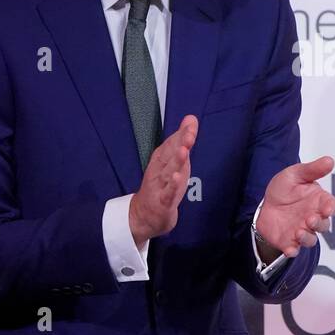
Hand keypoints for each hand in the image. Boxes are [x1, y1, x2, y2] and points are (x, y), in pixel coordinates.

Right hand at [128, 116, 197, 247]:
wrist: (143, 216)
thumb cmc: (162, 185)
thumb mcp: (173, 160)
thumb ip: (181, 140)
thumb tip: (191, 118)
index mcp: (161, 160)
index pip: (171, 144)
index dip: (181, 134)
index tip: (191, 123)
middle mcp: (159, 171)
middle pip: (169, 156)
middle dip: (179, 144)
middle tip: (189, 133)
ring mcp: (160, 187)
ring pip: (168, 173)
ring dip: (176, 162)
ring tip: (184, 151)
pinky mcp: (162, 202)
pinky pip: (167, 193)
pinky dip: (172, 186)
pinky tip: (177, 178)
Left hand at [254, 156, 334, 258]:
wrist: (265, 204)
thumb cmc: (284, 189)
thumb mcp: (296, 174)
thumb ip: (312, 170)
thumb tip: (329, 160)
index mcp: (318, 201)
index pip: (331, 206)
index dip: (330, 208)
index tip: (327, 208)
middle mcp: (313, 218)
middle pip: (323, 225)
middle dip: (319, 224)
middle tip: (311, 219)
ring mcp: (302, 231)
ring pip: (311, 239)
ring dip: (307, 238)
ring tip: (299, 232)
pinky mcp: (289, 241)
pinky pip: (294, 249)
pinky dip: (292, 251)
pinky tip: (289, 249)